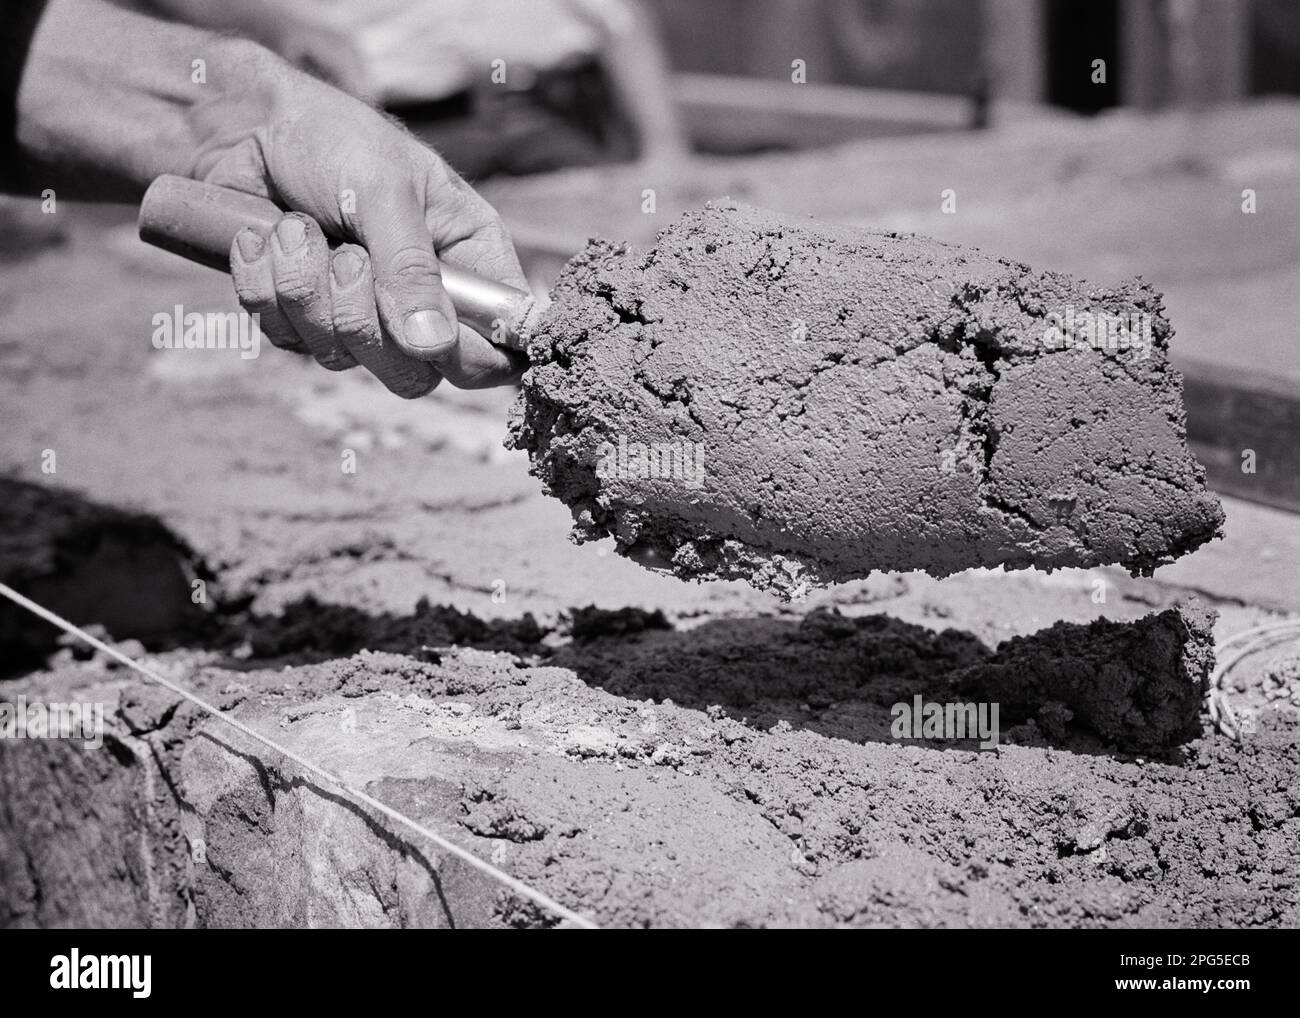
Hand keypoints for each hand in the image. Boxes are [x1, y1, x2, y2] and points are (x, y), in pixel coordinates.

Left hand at [188, 49, 526, 396]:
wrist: (244, 122)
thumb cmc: (334, 138)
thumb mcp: (384, 188)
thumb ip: (410, 267)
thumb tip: (432, 344)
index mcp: (470, 262)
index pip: (498, 348)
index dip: (470, 359)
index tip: (431, 338)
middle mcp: (423, 300)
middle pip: (414, 374)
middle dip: (363, 321)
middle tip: (347, 257)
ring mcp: (362, 315)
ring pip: (342, 357)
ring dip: (305, 288)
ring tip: (296, 226)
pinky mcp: (304, 318)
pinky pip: (287, 338)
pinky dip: (266, 287)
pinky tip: (264, 238)